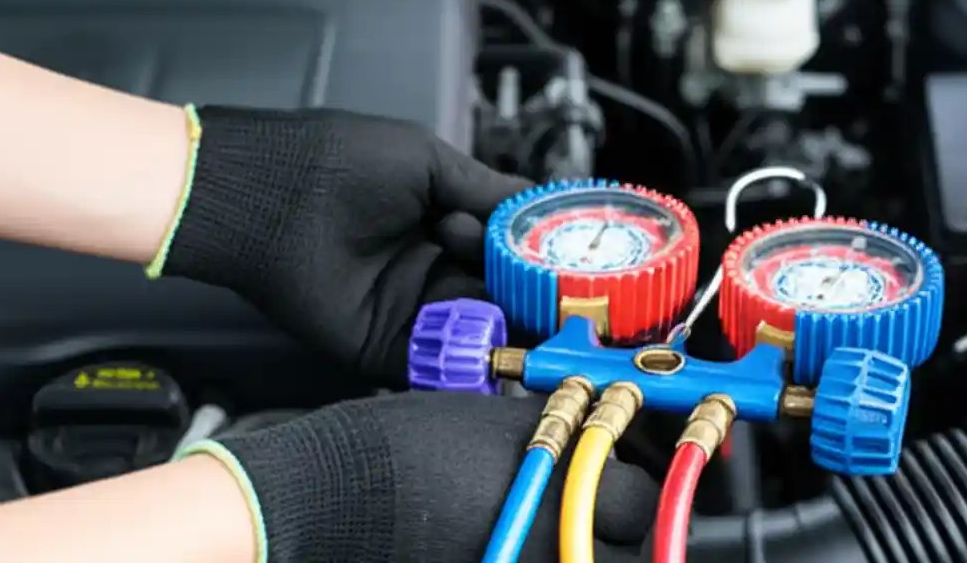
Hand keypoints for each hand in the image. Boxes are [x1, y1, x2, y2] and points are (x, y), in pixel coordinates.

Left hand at [162, 107, 528, 381]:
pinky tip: (496, 347)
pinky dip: (466, 360)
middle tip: (559, 305)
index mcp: (438, 225)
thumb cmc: (340, 162)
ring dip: (502, 325)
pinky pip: (432, 361)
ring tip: (531, 320)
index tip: (566, 269)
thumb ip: (488, 193)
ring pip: (472, 328)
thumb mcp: (430, 164)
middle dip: (526, 300)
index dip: (534, 262)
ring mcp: (404, 309)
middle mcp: (424, 269)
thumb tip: (540, 206)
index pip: (501, 252)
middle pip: (493, 295)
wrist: (270, 194)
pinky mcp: (378, 345)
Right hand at [191, 392, 656, 562]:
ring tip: (556, 524)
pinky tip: (515, 537)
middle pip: (625, 553)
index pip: (642, 503)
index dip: (637, 486)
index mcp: (553, 494)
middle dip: (616, 530)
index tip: (630, 474)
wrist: (324, 494)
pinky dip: (540, 557)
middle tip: (602, 508)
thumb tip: (605, 431)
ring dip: (581, 548)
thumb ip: (561, 430)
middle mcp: (545, 548)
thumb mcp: (492, 418)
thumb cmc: (396, 448)